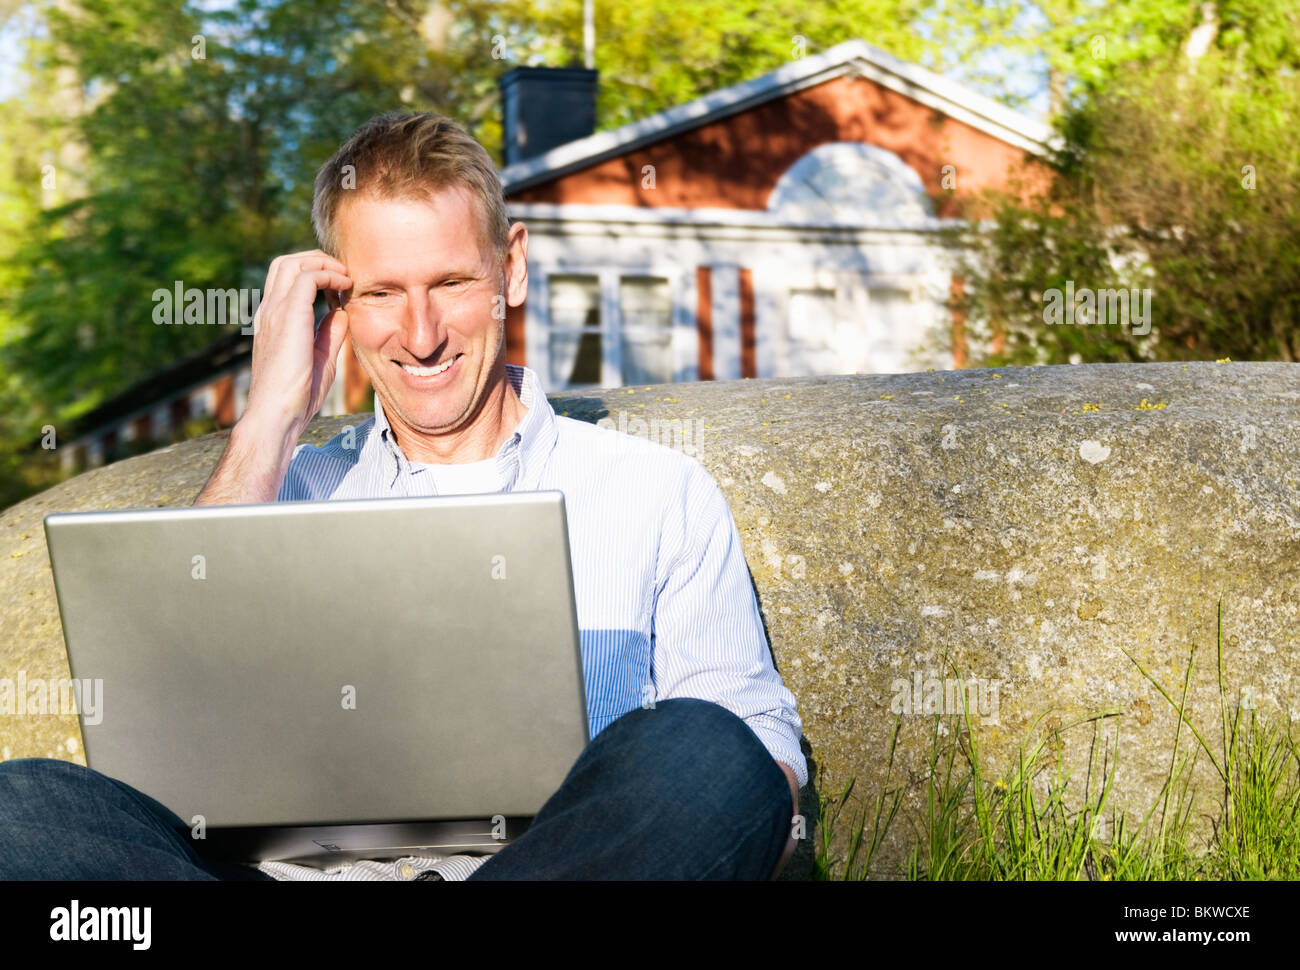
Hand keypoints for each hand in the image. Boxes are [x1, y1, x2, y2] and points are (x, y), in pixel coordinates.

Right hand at [243, 250, 352, 438]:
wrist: (278, 414)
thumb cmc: (297, 395)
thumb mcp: (321, 358)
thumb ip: (329, 333)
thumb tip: (341, 312)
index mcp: (274, 320)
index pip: (287, 280)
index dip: (315, 273)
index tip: (341, 286)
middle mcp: (270, 311)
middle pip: (286, 263)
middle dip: (317, 260)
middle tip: (344, 273)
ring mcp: (275, 311)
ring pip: (292, 263)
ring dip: (323, 263)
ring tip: (346, 276)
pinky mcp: (288, 316)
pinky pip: (308, 278)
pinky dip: (329, 275)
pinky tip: (346, 286)